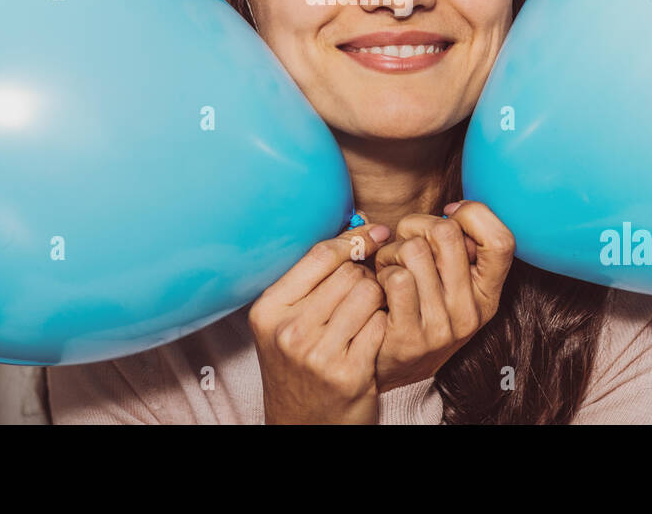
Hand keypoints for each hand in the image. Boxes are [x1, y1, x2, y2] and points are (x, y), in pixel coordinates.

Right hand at [249, 222, 391, 423]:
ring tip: (366, 314)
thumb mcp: (288, 320)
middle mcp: (289, 331)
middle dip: (365, 276)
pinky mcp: (349, 373)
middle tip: (362, 293)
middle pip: (349, 273)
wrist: (303, 425)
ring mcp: (319, 354)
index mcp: (269, 310)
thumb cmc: (300, 365)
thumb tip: (363, 226)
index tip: (377, 232)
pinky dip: (382, 325)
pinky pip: (381, 324)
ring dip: (377, 299)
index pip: (320, 255)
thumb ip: (314, 278)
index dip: (354, 239)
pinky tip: (371, 337)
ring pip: (370, 294)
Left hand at [372, 201, 514, 391]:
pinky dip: (381, 271)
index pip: (502, 241)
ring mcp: (443, 327)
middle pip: (447, 233)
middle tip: (404, 243)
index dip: (473, 214)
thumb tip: (451, 212)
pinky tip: (381, 284)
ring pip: (414, 250)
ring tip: (389, 266)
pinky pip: (396, 278)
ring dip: (392, 251)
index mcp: (488, 294)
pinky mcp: (411, 337)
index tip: (447, 216)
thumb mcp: (451, 284)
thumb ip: (456, 250)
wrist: (391, 368)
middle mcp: (471, 311)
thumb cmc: (417, 308)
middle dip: (415, 225)